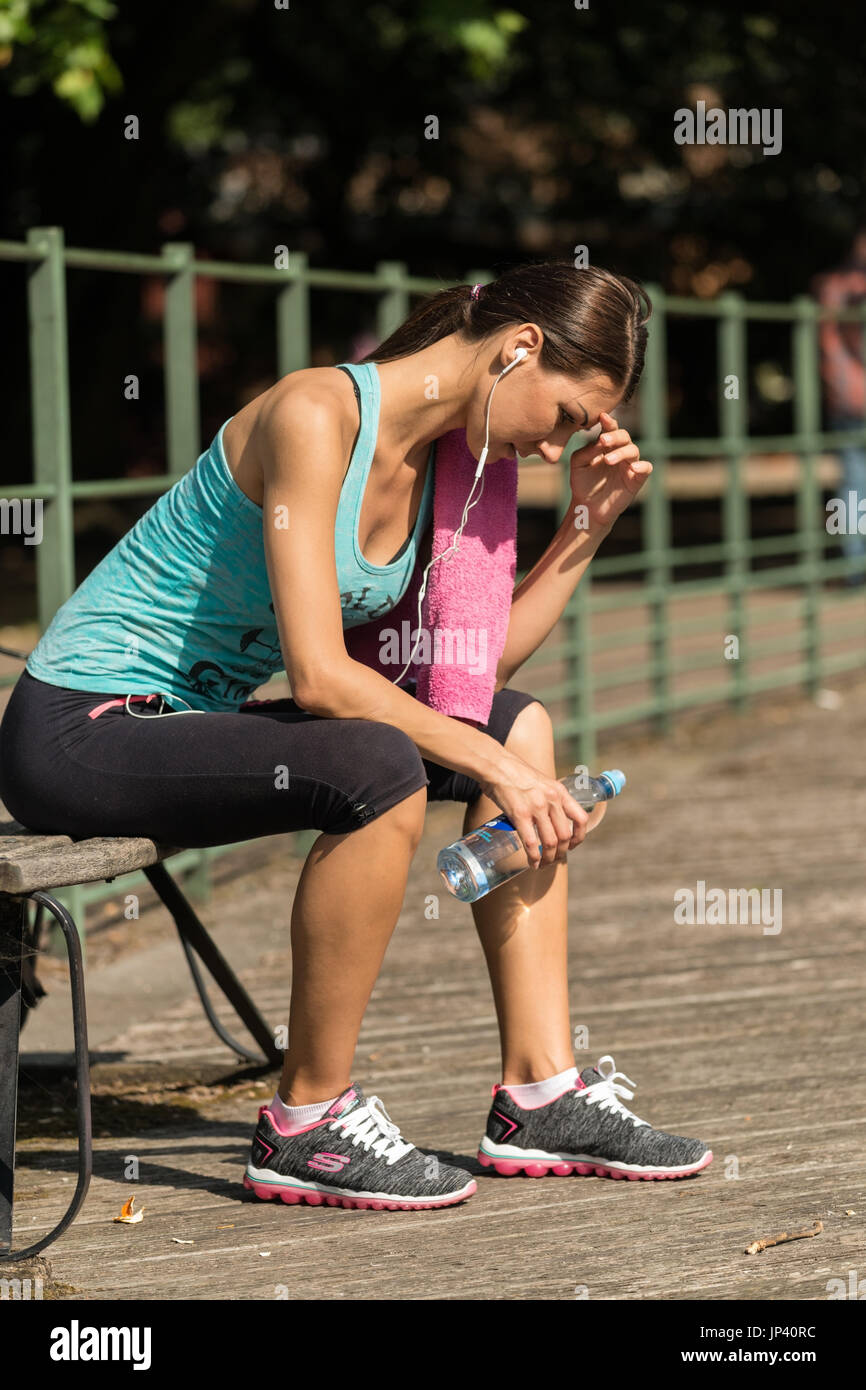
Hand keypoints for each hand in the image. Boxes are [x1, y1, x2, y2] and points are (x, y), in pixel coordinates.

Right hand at [479, 749, 599, 868]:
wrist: (496, 765)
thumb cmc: (514, 773)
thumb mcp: (541, 782)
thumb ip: (548, 798)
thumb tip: (547, 818)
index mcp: (560, 792)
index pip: (581, 819)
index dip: (579, 837)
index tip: (572, 845)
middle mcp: (552, 800)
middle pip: (565, 835)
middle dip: (561, 852)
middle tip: (554, 859)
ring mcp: (537, 808)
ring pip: (551, 842)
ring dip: (549, 858)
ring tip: (543, 864)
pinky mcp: (520, 815)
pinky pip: (532, 843)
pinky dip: (534, 858)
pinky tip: (533, 863)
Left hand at [569, 410, 652, 530]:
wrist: (587, 507)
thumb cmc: (583, 483)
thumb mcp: (578, 464)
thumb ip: (587, 450)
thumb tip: (600, 441)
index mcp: (606, 445)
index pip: (610, 429)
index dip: (609, 422)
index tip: (603, 417)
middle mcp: (620, 452)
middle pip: (624, 436)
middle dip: (615, 437)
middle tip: (603, 441)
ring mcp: (629, 465)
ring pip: (633, 450)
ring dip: (622, 452)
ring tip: (608, 460)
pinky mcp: (636, 479)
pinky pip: (646, 468)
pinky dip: (642, 466)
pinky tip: (633, 467)